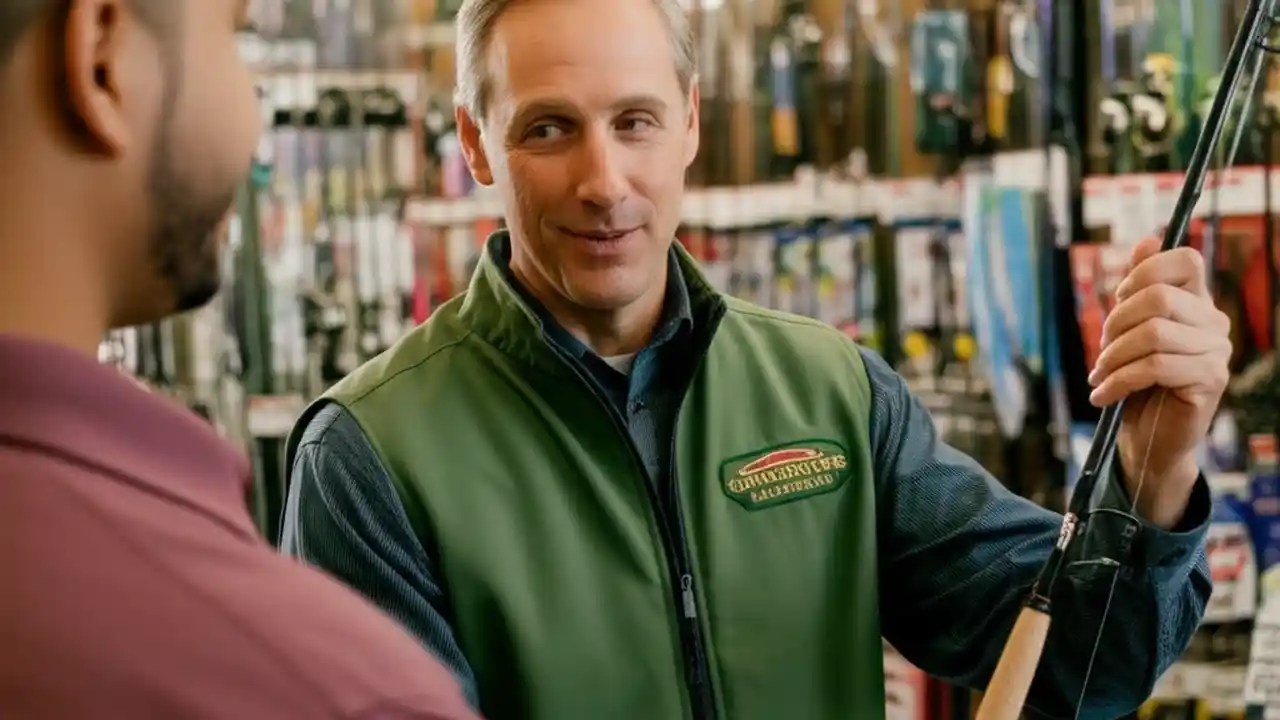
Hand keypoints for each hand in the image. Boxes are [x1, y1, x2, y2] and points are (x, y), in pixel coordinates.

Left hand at [1087, 237, 1230, 528]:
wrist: (1148, 438)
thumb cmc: (1138, 383)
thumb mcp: (1131, 333)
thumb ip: (1139, 290)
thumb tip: (1147, 240)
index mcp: (1197, 303)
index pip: (1186, 260)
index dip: (1144, 272)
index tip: (1119, 298)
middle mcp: (1215, 323)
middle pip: (1160, 297)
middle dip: (1117, 323)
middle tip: (1101, 350)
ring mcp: (1217, 351)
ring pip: (1154, 334)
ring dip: (1113, 357)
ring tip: (1099, 376)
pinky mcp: (1209, 380)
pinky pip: (1154, 367)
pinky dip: (1118, 381)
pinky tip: (1102, 395)